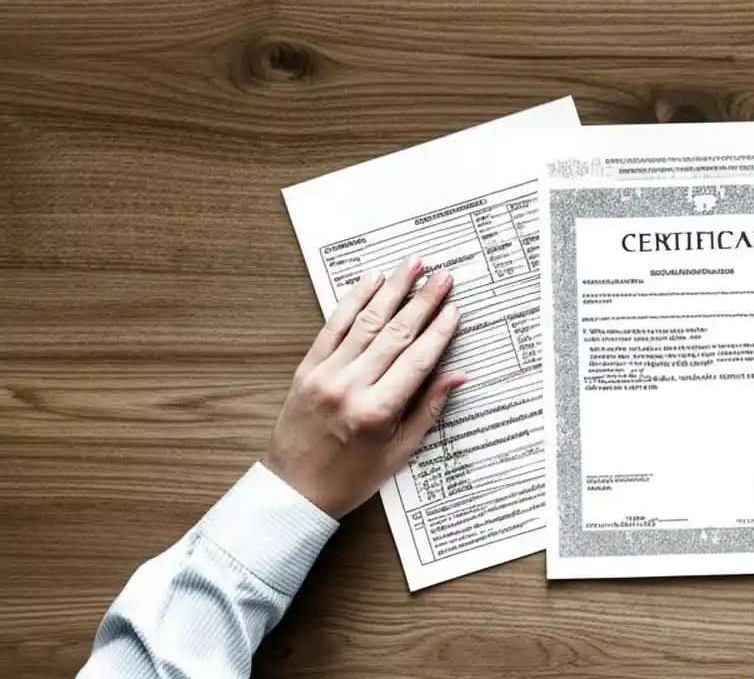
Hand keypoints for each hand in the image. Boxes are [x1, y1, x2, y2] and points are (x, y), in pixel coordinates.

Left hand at [266, 256, 464, 518]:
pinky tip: (371, 282)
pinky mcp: (307, 369)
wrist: (293, 490)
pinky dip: (353, 301)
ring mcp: (325, 374)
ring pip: (365, 322)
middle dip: (422, 301)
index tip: (454, 309)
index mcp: (377, 411)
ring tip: (412, 265)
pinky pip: (333, 326)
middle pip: (395, 333)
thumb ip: (428, 409)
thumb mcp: (399, 452)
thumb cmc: (350, 478)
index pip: (417, 360)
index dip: (439, 332)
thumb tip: (456, 375)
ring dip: (391, 290)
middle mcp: (350, 387)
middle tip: (442, 276)